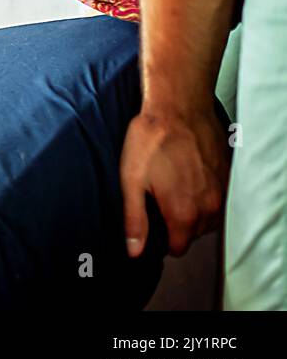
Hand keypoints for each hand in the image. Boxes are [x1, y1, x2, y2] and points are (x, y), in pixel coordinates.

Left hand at [120, 106, 230, 257]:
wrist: (178, 108)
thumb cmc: (151, 140)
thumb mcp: (131, 181)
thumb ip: (135, 220)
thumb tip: (135, 250)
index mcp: (183, 213)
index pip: (178, 248)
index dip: (162, 240)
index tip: (152, 222)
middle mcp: (208, 207)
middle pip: (193, 233)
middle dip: (176, 223)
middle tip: (158, 199)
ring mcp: (221, 191)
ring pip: (207, 217)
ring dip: (192, 210)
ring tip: (172, 186)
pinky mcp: (227, 176)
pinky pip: (217, 198)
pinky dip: (204, 194)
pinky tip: (187, 175)